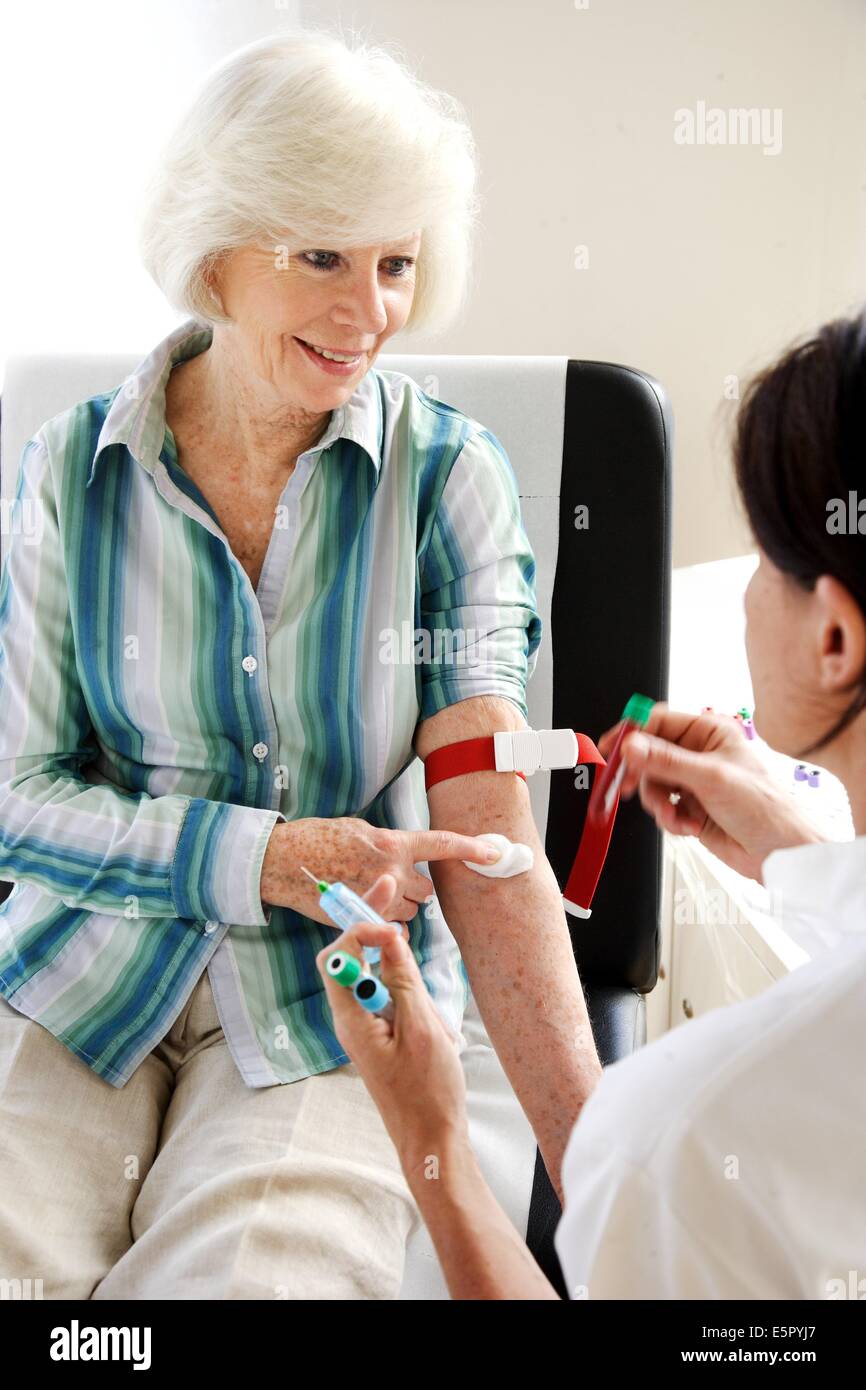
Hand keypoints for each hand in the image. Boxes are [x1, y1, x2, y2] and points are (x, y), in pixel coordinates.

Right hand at [261, 816, 501, 925]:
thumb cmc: (317, 840)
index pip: (441, 844)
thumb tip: (403, 853)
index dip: (471, 848)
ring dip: (400, 907)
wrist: (282, 861)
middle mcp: (390, 870)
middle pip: (428, 890)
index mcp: (392, 843)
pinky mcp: (363, 917)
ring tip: (373, 894)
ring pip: (410, 911)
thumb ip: (387, 843)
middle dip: (418, 890)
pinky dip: (384, 923)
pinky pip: (390, 927)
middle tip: (395, 883)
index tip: (496, 852)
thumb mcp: (358, 830)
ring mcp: (378, 897)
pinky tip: (365, 910)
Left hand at [316, 873, 470, 1178]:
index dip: (360, 930)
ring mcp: (364, 1025)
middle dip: (365, 921)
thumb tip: (388, 935)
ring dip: (384, 948)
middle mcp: (350, 1018)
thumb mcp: (422, 1028)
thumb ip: (404, 980)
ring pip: (365, 972)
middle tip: (389, 886)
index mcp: (351, 1018)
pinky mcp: (380, 1032)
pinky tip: (415, 974)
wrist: (432, 1140)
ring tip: (405, 930)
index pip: (338, 957)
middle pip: (346, 957)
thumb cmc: (428, 1091)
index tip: (392, 924)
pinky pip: (380, 991)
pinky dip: (396, 973)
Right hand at [598, 703, 825, 880]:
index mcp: (709, 733)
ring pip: (652, 785)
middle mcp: (700, 754)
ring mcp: (694, 781)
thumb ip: (667, 762)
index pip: (658, 722)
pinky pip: (662, 808)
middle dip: (641, 775)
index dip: (632, 732)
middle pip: (648, 754)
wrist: (780, 853)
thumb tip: (633, 747)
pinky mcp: (690, 807)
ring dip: (659, 804)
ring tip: (675, 815)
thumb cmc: (766, 809)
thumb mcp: (711, 778)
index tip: (612, 746)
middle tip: (627, 786)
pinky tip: (688, 826)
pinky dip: (670, 819)